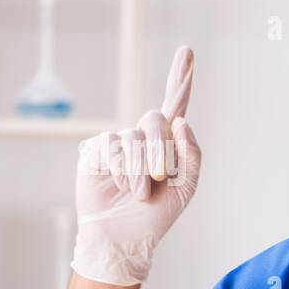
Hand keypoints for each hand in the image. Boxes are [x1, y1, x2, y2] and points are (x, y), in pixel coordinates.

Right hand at [71, 45, 199, 285]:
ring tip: (139, 194)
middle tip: (160, 179)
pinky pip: (112, 146)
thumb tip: (181, 122)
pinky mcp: (97, 151)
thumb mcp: (187, 187)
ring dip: (141, 170)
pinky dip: (121, 169)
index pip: (176, 105)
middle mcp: (143, 137)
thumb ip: (192, 154)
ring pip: (134, 137)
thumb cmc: (157, 215)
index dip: (180, 78)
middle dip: (160, 150)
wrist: (125, 237)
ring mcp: (118, 142)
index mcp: (168, 144)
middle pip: (155, 118)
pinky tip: (119, 186)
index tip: (187, 51)